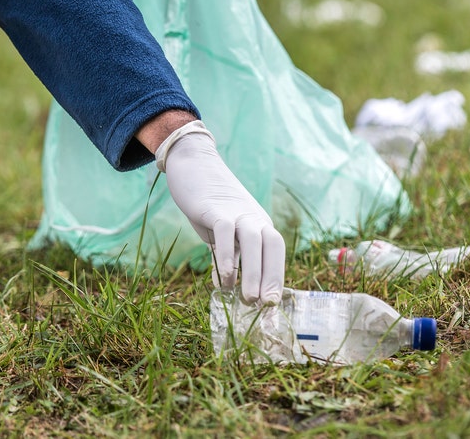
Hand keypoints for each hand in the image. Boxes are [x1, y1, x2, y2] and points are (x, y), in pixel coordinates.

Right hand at [155, 121, 284, 305]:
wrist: (193, 164)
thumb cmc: (208, 203)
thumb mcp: (220, 232)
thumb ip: (226, 256)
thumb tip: (225, 286)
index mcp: (258, 223)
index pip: (276, 251)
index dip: (276, 276)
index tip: (271, 305)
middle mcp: (253, 217)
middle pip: (272, 245)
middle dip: (271, 277)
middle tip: (263, 307)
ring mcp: (235, 211)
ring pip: (254, 240)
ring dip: (253, 272)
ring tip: (246, 299)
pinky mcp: (215, 208)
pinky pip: (226, 232)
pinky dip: (228, 255)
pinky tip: (224, 277)